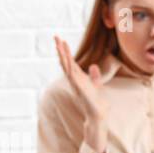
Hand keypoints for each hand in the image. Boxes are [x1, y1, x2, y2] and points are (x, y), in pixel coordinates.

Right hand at [53, 34, 107, 152]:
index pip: (70, 62)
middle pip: (65, 61)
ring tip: (59, 43)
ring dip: (63, 55)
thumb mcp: (96, 85)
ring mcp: (75, 83)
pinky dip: (68, 67)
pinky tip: (66, 59)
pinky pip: (72, 75)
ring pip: (67, 66)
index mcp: (78, 78)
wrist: (98, 115)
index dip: (66, 51)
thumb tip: (93, 66)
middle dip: (61, 49)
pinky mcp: (79, 88)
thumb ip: (95, 76)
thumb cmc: (96, 103)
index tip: (62, 40)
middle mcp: (74, 80)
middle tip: (55, 37)